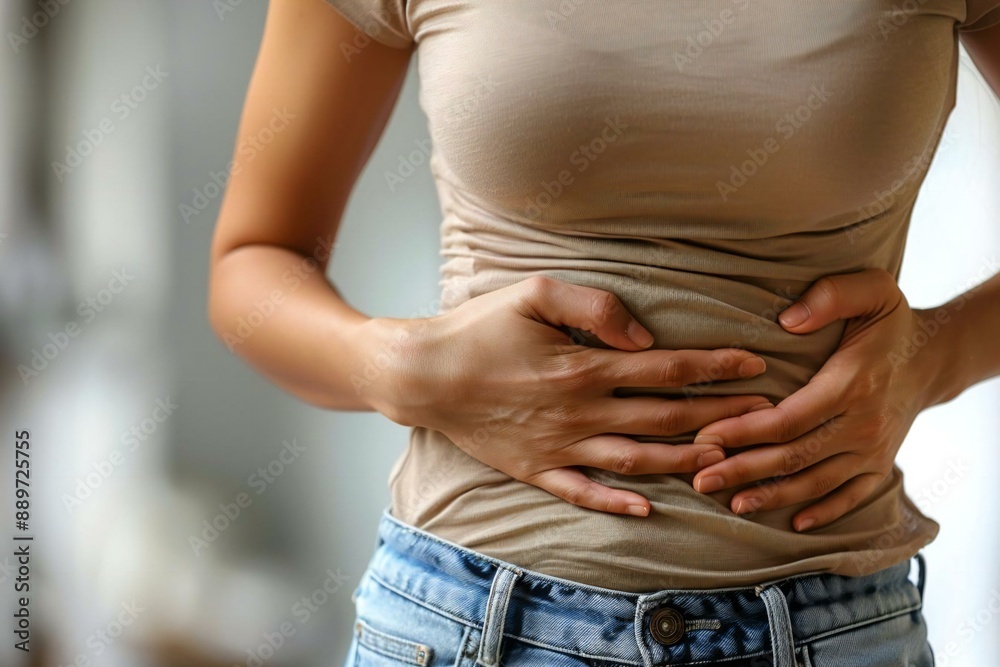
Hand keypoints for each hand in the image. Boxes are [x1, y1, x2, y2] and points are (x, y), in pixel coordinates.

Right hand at [361, 275, 772, 516]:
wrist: (423, 376)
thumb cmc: (477, 328)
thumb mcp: (533, 293)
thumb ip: (595, 306)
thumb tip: (643, 336)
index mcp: (584, 367)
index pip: (668, 368)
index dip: (716, 366)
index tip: (756, 365)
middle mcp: (579, 412)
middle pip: (664, 417)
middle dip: (719, 415)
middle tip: (764, 416)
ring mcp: (559, 446)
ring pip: (636, 459)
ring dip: (684, 460)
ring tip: (724, 459)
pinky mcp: (536, 469)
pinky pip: (584, 492)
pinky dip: (618, 503)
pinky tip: (648, 508)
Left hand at [690, 268, 942, 531]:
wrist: (934, 357)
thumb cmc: (890, 322)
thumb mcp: (870, 290)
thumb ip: (830, 296)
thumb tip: (788, 321)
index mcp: (851, 384)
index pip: (787, 418)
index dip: (743, 431)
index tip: (705, 437)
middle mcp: (863, 424)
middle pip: (793, 456)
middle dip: (743, 470)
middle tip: (700, 480)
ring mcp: (874, 449)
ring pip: (816, 482)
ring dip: (773, 496)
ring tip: (732, 504)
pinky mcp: (881, 464)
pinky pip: (852, 496)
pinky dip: (824, 512)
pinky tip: (793, 524)